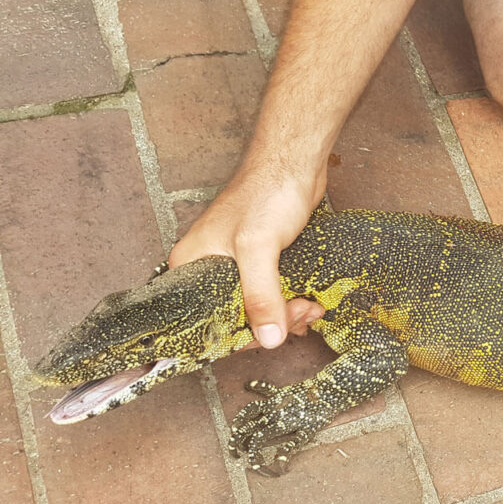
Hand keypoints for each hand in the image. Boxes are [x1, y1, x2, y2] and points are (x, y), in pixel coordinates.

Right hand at [169, 163, 327, 348]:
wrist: (294, 165)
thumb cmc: (267, 193)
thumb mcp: (258, 249)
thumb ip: (260, 295)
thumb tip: (269, 338)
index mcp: (191, 267)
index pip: (209, 322)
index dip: (244, 334)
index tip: (275, 331)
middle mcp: (209, 269)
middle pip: (236, 318)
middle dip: (272, 322)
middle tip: (300, 312)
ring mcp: (237, 266)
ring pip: (258, 308)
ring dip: (287, 314)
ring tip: (310, 306)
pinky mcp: (262, 262)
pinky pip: (273, 294)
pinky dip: (291, 303)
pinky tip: (310, 302)